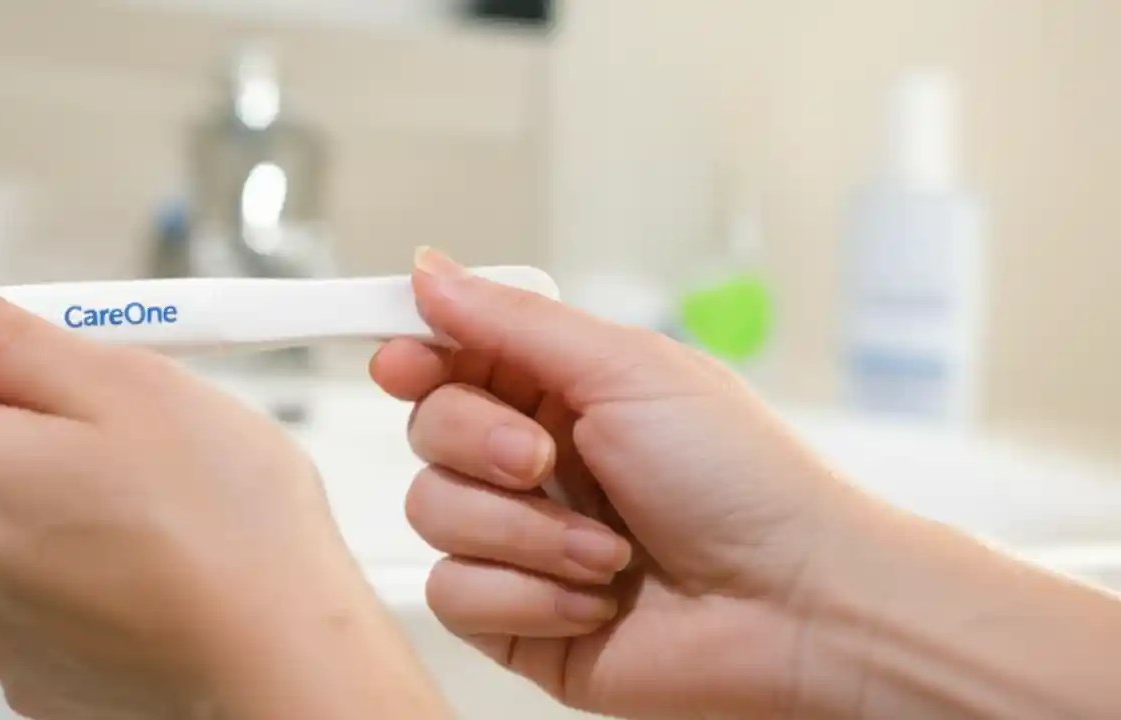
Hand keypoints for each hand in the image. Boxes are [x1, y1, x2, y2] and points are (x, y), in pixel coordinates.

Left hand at [0, 271, 446, 719]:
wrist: (280, 659)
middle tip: (95, 407)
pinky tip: (135, 552)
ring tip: (133, 487)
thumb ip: (13, 340)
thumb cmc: (228, 529)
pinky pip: (10, 582)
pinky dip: (53, 554)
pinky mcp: (25, 662)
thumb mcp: (133, 388)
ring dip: (25, 483)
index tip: (26, 338)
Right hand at [370, 249, 858, 717]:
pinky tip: (594, 600)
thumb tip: (430, 270)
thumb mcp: (628, 369)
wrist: (796, 608)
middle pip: (429, 429)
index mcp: (562, 390)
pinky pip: (455, 594)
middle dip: (481, 443)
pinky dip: (527, 597)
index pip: (453, 357)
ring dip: (524, 532)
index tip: (401, 361)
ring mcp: (523, 540)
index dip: (415, 355)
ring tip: (608, 549)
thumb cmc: (743, 479)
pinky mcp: (519, 616)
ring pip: (432, 513)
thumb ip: (512, 322)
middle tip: (545, 459)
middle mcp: (534, 460)